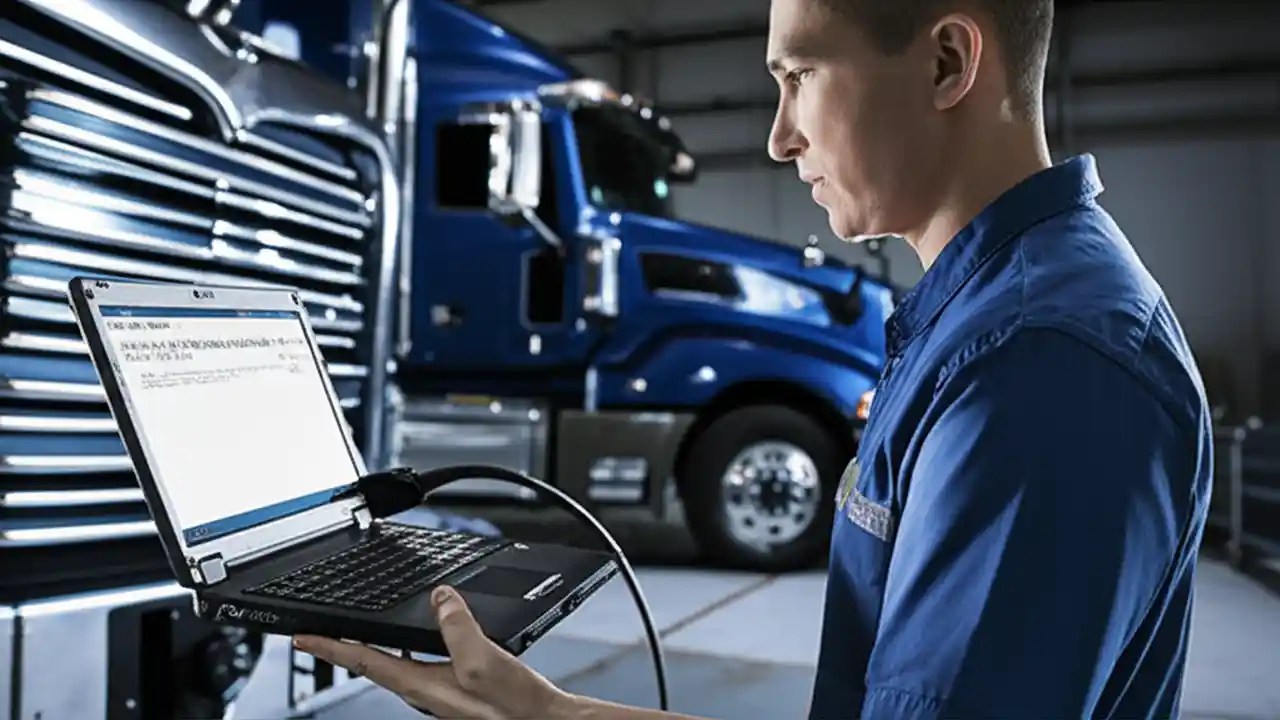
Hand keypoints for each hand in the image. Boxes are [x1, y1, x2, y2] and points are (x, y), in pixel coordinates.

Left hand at [293, 585, 575, 718]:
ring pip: (399, 663)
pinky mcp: (461, 688)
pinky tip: (424, 637)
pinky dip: (412, 646)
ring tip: (361, 631)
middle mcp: (426, 691)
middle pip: (374, 664)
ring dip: (377, 646)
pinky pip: (424, 662)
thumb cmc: (516, 707)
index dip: (329, 647)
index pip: (362, 661)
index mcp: (421, 686)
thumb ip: (457, 628)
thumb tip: (439, 599)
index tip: (301, 637)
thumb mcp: (483, 661)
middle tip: (323, 632)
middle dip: (347, 646)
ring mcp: (443, 692)